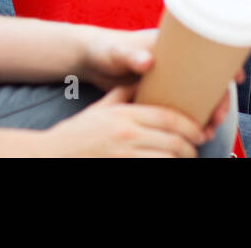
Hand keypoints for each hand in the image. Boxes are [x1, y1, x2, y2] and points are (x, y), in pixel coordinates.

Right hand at [44, 84, 208, 157]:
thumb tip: (143, 82)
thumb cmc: (77, 133)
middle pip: (174, 141)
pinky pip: (154, 169)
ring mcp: (125, 156)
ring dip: (181, 161)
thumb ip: (124, 94)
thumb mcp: (101, 108)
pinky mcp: (122, 169)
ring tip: (187, 160)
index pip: (169, 117)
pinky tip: (169, 165)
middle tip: (196, 149)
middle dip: (191, 148)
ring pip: (167, 159)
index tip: (200, 131)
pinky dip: (166, 168)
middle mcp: (128, 135)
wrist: (50, 156)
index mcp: (126, 115)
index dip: (191, 125)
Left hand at [79, 27, 238, 143]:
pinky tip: (193, 133)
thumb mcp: (118, 51)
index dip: (226, 64)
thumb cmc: (105, 48)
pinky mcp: (159, 93)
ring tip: (207, 131)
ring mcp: (168, 79)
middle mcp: (175, 62)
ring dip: (207, 114)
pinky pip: (182, 107)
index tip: (237, 79)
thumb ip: (130, 55)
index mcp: (171, 46)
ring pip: (198, 97)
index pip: (207, 51)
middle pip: (207, 80)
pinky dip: (192, 119)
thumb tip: (147, 61)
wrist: (89, 59)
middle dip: (220, 100)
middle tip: (218, 118)